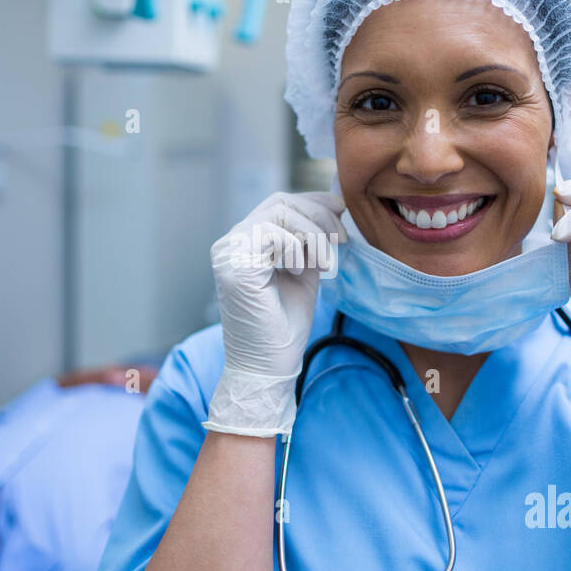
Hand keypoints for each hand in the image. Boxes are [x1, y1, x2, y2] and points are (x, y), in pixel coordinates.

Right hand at [204, 191, 345, 437]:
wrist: (268, 368)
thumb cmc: (283, 329)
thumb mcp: (304, 273)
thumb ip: (310, 242)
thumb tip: (334, 207)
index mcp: (244, 245)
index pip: (278, 204)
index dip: (313, 203)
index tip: (342, 212)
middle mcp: (230, 244)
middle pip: (279, 202)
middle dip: (319, 216)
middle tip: (342, 239)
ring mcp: (228, 253)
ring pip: (278, 213)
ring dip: (313, 234)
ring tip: (326, 263)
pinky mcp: (234, 265)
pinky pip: (272, 233)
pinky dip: (297, 248)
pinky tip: (299, 271)